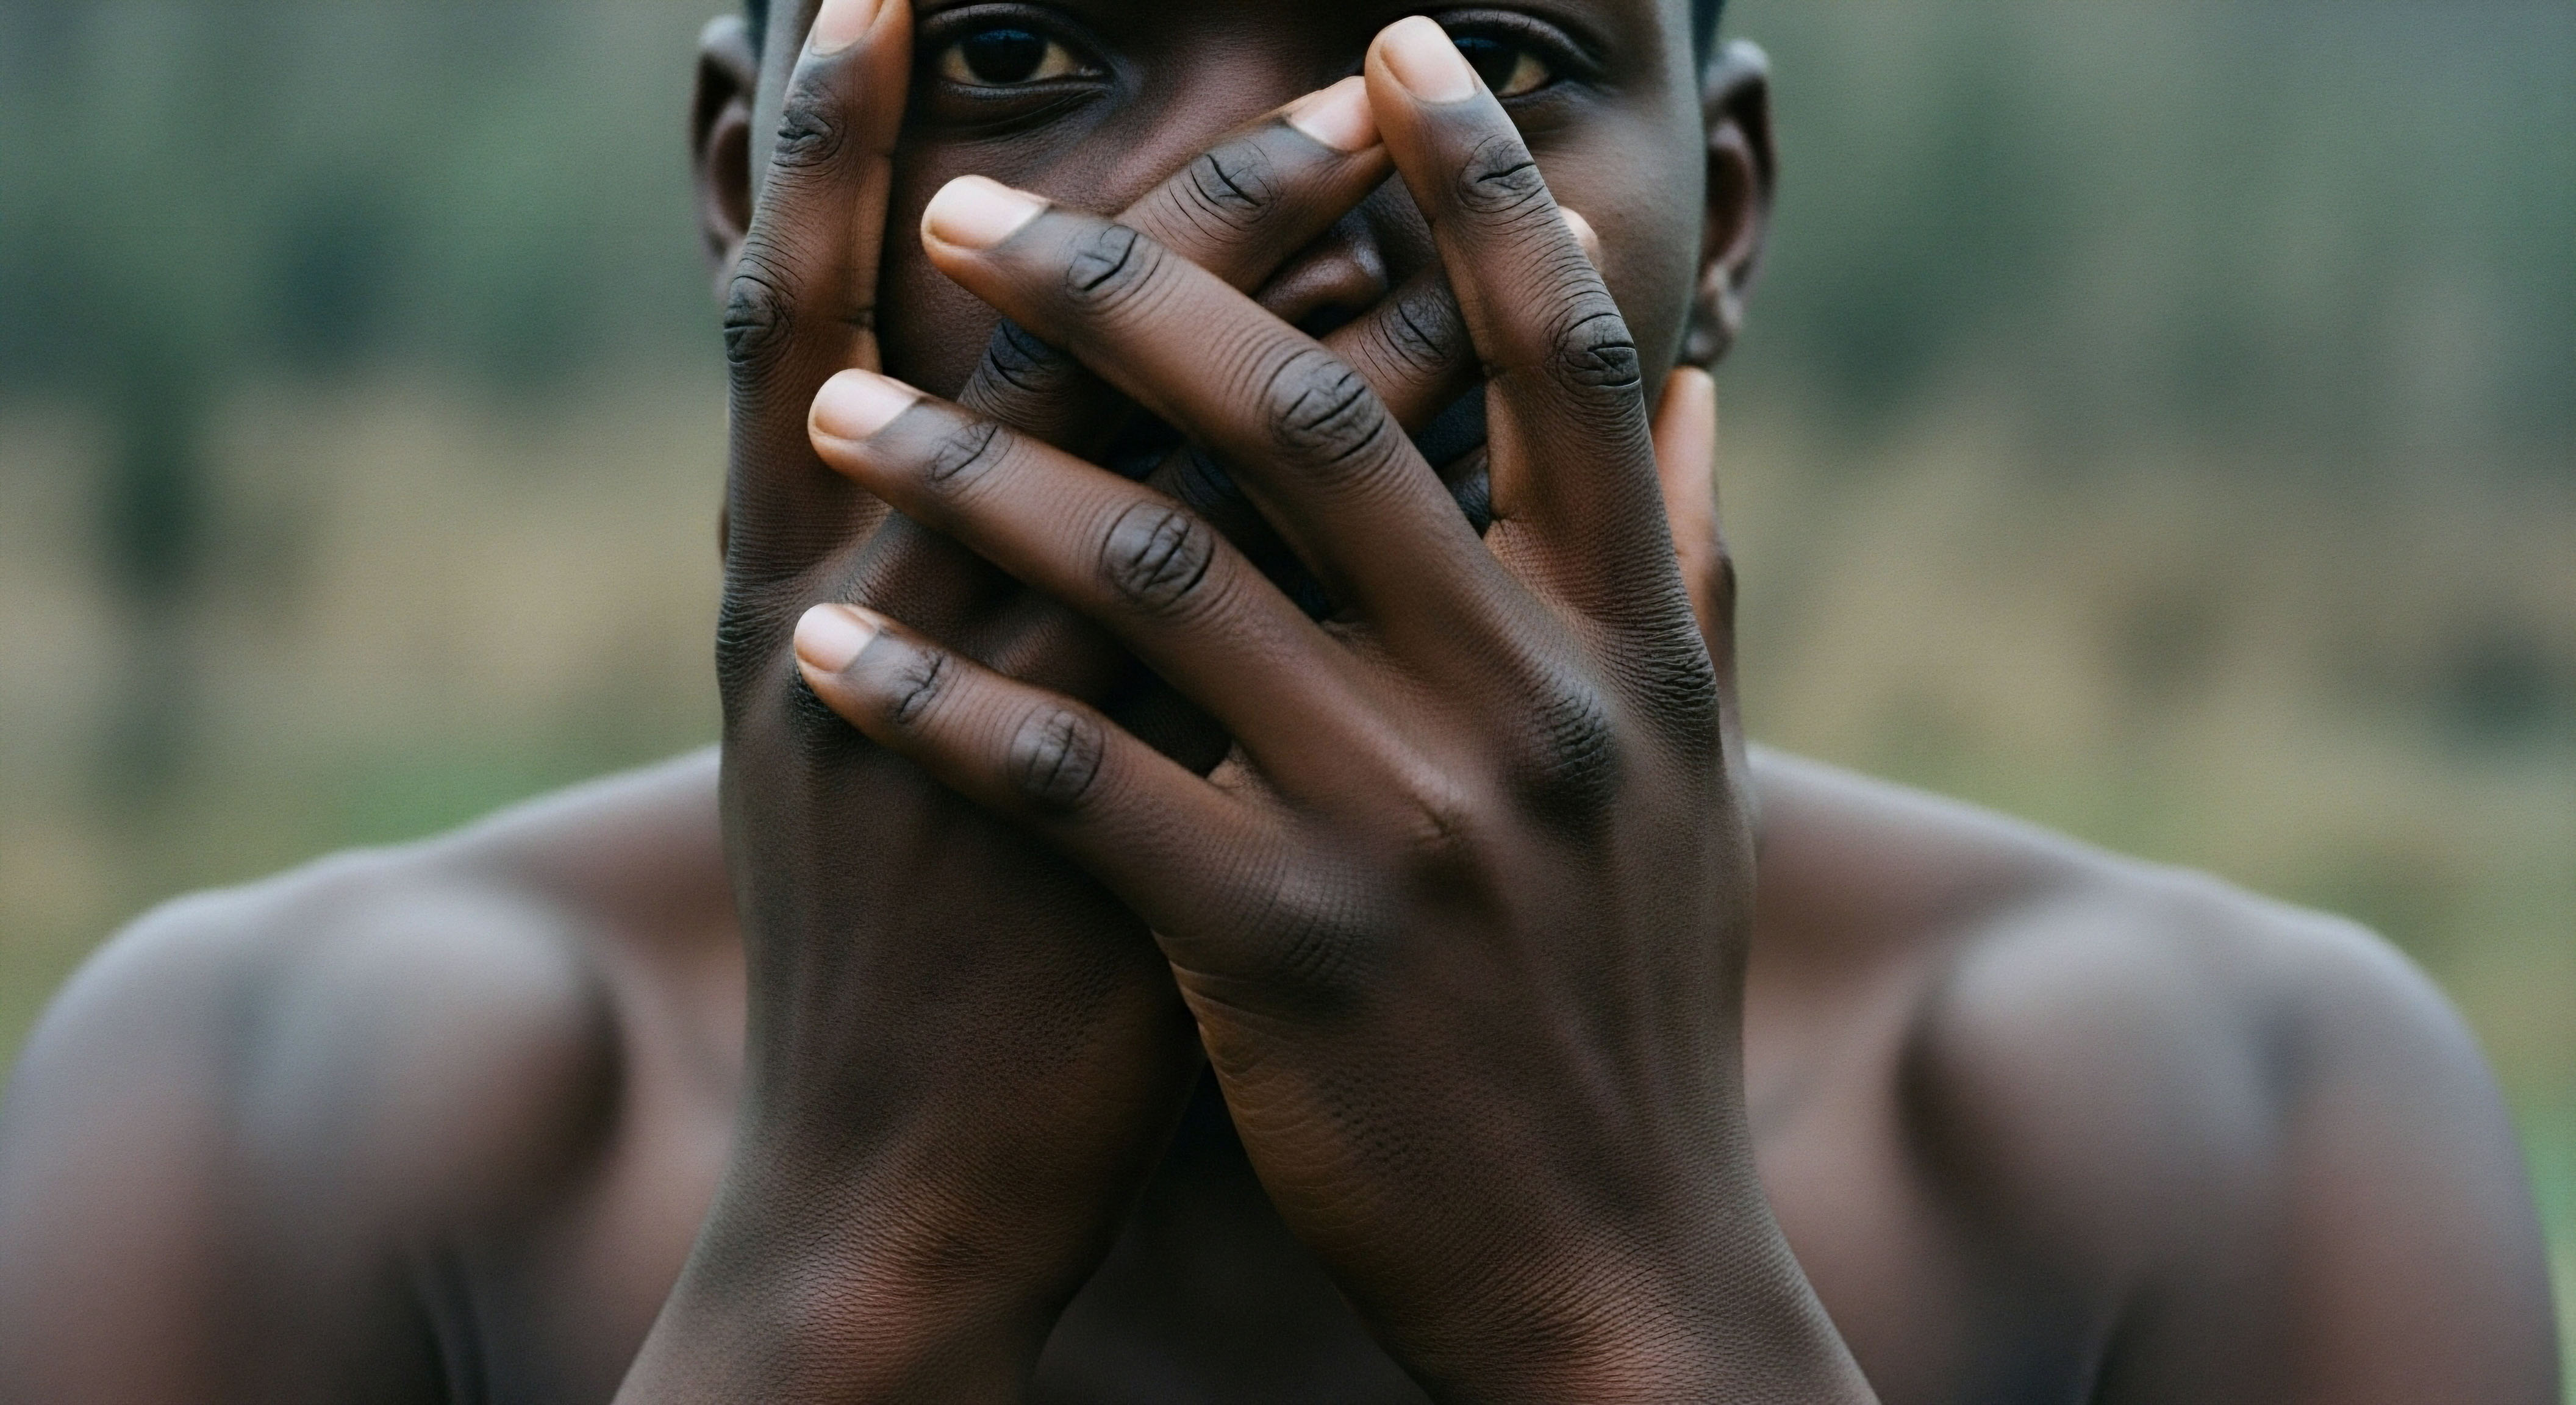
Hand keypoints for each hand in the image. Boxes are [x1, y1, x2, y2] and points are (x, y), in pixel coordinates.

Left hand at [788, 18, 1869, 1403]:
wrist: (1618, 1275)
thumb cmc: (1628, 1015)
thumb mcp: (1694, 784)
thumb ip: (1682, 581)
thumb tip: (1693, 397)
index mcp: (1626, 646)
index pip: (1563, 357)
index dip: (1479, 185)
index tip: (1391, 47)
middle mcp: (1528, 704)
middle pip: (1318, 420)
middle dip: (1139, 288)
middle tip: (983, 216)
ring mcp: (1408, 828)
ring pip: (1166, 578)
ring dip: (980, 477)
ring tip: (840, 414)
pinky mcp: (1285, 956)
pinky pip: (1080, 783)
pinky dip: (942, 705)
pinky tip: (832, 649)